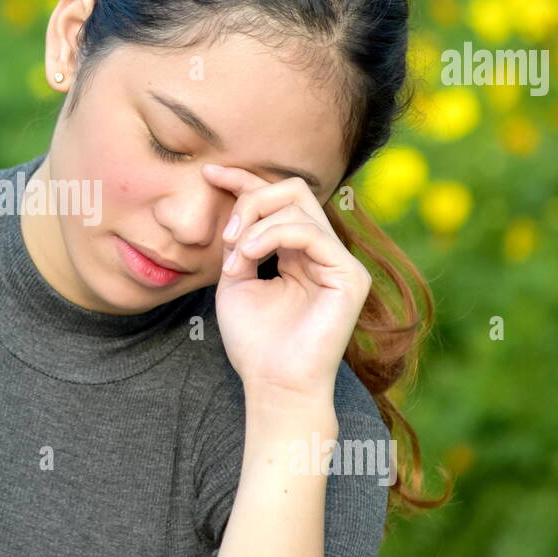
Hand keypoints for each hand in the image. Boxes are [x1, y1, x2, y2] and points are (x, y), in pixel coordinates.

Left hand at [201, 163, 372, 401]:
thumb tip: (236, 203)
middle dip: (251, 199)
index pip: (278, 199)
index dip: (244, 180)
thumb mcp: (235, 279)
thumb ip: (239, 240)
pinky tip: (248, 257)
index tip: (208, 173)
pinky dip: (271, 237)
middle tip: (226, 235)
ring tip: (235, 257)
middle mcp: (322, 251)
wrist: (272, 384)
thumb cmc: (254, 341)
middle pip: (293, 190)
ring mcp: (339, 262)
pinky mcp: (348, 276)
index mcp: (297, 252)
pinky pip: (309, 232)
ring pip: (298, 205)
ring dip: (255, 225)